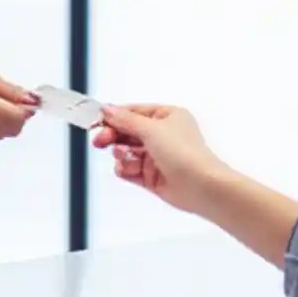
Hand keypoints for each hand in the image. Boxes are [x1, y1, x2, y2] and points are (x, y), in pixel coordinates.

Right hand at [92, 104, 228, 214]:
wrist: (201, 187)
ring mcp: (157, 156)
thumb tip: (108, 110)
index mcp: (167, 116)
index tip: (96, 119)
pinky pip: (129, 169)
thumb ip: (126, 120)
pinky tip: (127, 169)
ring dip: (121, 154)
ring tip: (124, 158)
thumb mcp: (151, 129)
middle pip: (127, 132)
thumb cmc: (185, 154)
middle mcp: (162, 135)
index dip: (114, 116)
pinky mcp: (152, 176)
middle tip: (100, 141)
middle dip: (113, 136)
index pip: (133, 112)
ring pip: (126, 152)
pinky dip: (125, 168)